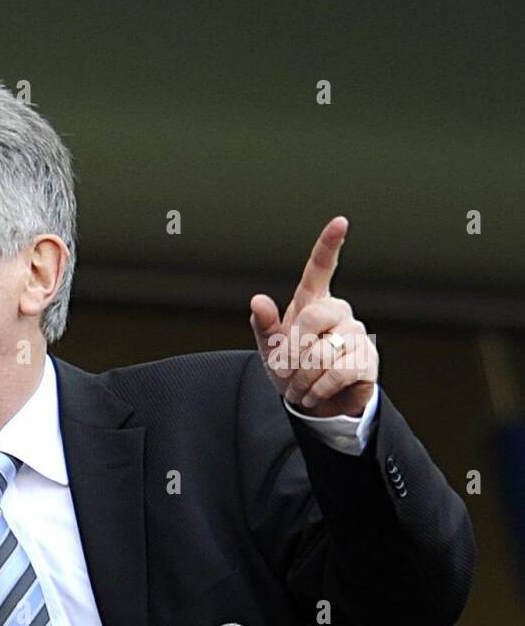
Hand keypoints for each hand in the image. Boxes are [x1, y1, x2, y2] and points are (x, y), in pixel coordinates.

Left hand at [250, 216, 378, 418]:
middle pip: (313, 317)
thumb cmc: (291, 369)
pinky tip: (314, 394)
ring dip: (301, 377)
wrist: (314, 403)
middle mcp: (338, 312)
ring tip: (299, 387)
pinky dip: (317, 389)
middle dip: (292, 348)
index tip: (340, 222)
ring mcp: (355, 334)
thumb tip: (258, 300)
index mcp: (312, 303)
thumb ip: (263, 326)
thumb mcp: (269, 349)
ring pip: (323, 351)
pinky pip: (337, 373)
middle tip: (286, 370)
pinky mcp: (366, 360)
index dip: (329, 245)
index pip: (321, 268)